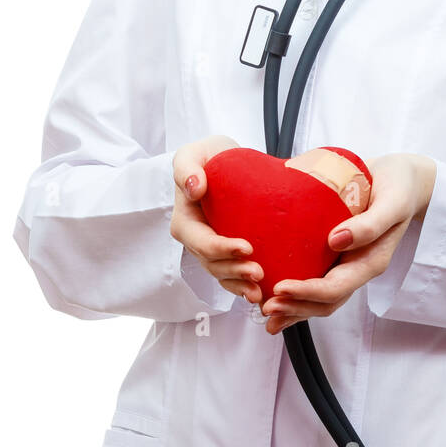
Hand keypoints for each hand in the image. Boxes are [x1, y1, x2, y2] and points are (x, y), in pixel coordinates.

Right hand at [170, 135, 265, 299]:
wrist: (222, 161)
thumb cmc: (207, 157)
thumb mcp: (192, 154)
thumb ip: (187, 168)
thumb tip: (195, 188)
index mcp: (184, 222)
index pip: (202, 242)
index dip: (222, 249)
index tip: (246, 247)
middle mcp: (195, 240)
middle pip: (213, 263)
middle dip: (235, 272)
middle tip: (259, 273)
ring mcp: (210, 249)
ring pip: (222, 274)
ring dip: (240, 284)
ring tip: (261, 289)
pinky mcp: (226, 253)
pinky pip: (232, 275)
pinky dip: (242, 286)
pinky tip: (259, 293)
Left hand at [261, 153, 436, 333]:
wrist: (402, 178)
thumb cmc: (400, 187)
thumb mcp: (392, 202)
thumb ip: (370, 224)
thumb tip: (337, 239)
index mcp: (371, 261)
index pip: (335, 288)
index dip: (307, 292)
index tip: (282, 288)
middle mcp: (357, 267)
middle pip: (325, 301)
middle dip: (294, 307)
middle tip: (265, 306)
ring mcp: (346, 262)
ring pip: (319, 297)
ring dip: (292, 306)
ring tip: (265, 310)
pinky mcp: (336, 252)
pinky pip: (315, 277)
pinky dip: (295, 291)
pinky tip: (274, 291)